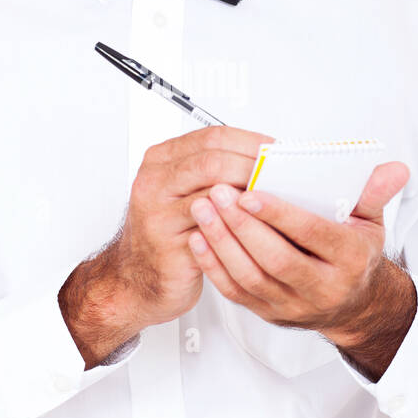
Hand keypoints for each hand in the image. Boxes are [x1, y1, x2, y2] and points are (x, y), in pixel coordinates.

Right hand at [59, 125, 271, 365]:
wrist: (135, 280)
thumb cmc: (166, 236)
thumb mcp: (184, 192)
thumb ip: (214, 174)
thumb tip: (266, 161)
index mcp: (161, 161)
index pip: (211, 137)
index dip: (250, 142)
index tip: (275, 151)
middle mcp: (154, 182)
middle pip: (212, 159)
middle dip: (254, 166)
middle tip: (282, 174)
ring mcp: (157, 214)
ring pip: (214, 192)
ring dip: (251, 195)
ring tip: (277, 198)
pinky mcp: (169, 245)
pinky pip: (213, 230)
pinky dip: (241, 225)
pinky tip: (260, 226)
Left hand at [187, 161, 414, 378]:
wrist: (352, 304)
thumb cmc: (355, 256)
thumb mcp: (370, 222)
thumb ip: (374, 192)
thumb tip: (395, 168)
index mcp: (349, 261)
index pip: (312, 235)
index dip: (280, 215)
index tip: (251, 192)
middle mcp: (322, 288)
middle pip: (276, 259)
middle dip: (242, 226)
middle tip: (219, 194)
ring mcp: (292, 304)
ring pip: (250, 277)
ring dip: (221, 242)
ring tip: (203, 209)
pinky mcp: (268, 312)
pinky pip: (235, 292)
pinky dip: (213, 265)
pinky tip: (199, 238)